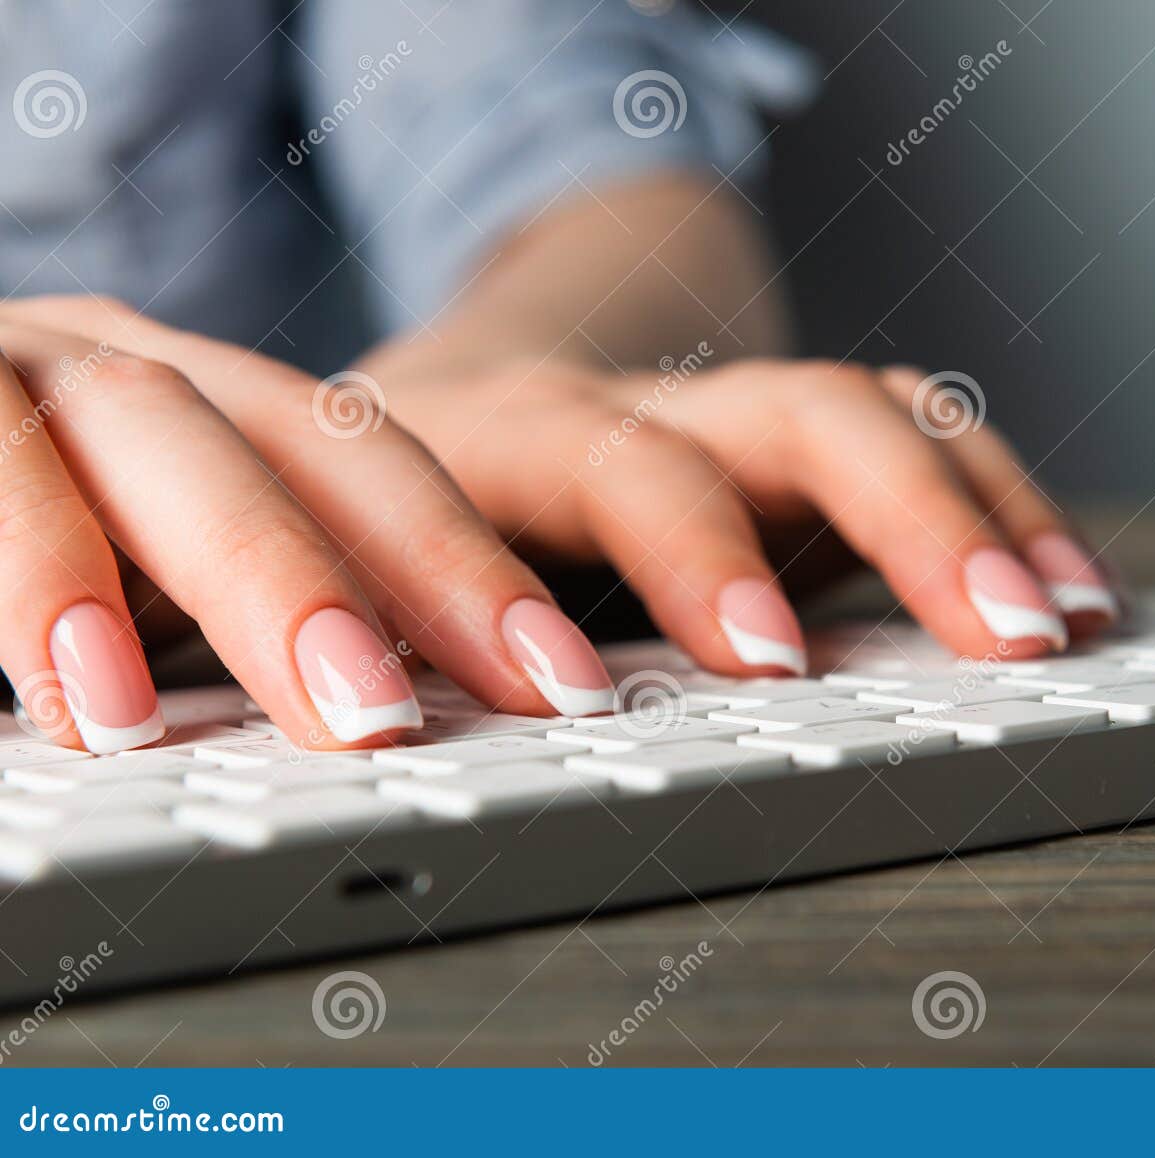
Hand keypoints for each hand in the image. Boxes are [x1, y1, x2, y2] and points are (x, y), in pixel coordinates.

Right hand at [0, 296, 615, 753]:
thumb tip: (405, 733)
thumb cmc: (28, 522)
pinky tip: (82, 686)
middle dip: (423, 571)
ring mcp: (29, 372)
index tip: (579, 694)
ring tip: (341, 713)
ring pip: (154, 434)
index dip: (489, 574)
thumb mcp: (159, 587)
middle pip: (318, 448)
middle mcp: (147, 381)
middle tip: (520, 701)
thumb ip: (255, 648)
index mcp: (234, 423)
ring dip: (238, 570)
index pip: (395, 477)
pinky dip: (31, 567)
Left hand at [375, 356, 1120, 673]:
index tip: (764, 662)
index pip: (614, 464)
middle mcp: (635, 409)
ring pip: (878, 421)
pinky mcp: (786, 447)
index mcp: (504, 434)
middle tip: (997, 637)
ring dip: (986, 518)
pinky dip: (1001, 512)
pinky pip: (916, 444)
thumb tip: (389, 739)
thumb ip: (378, 639)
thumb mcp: (350, 568)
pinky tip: (1064, 584)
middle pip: (795, 414)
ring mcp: (722, 422)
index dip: (694, 555)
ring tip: (1069, 621)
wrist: (426, 408)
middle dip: (910, 521)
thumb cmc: (384, 519)